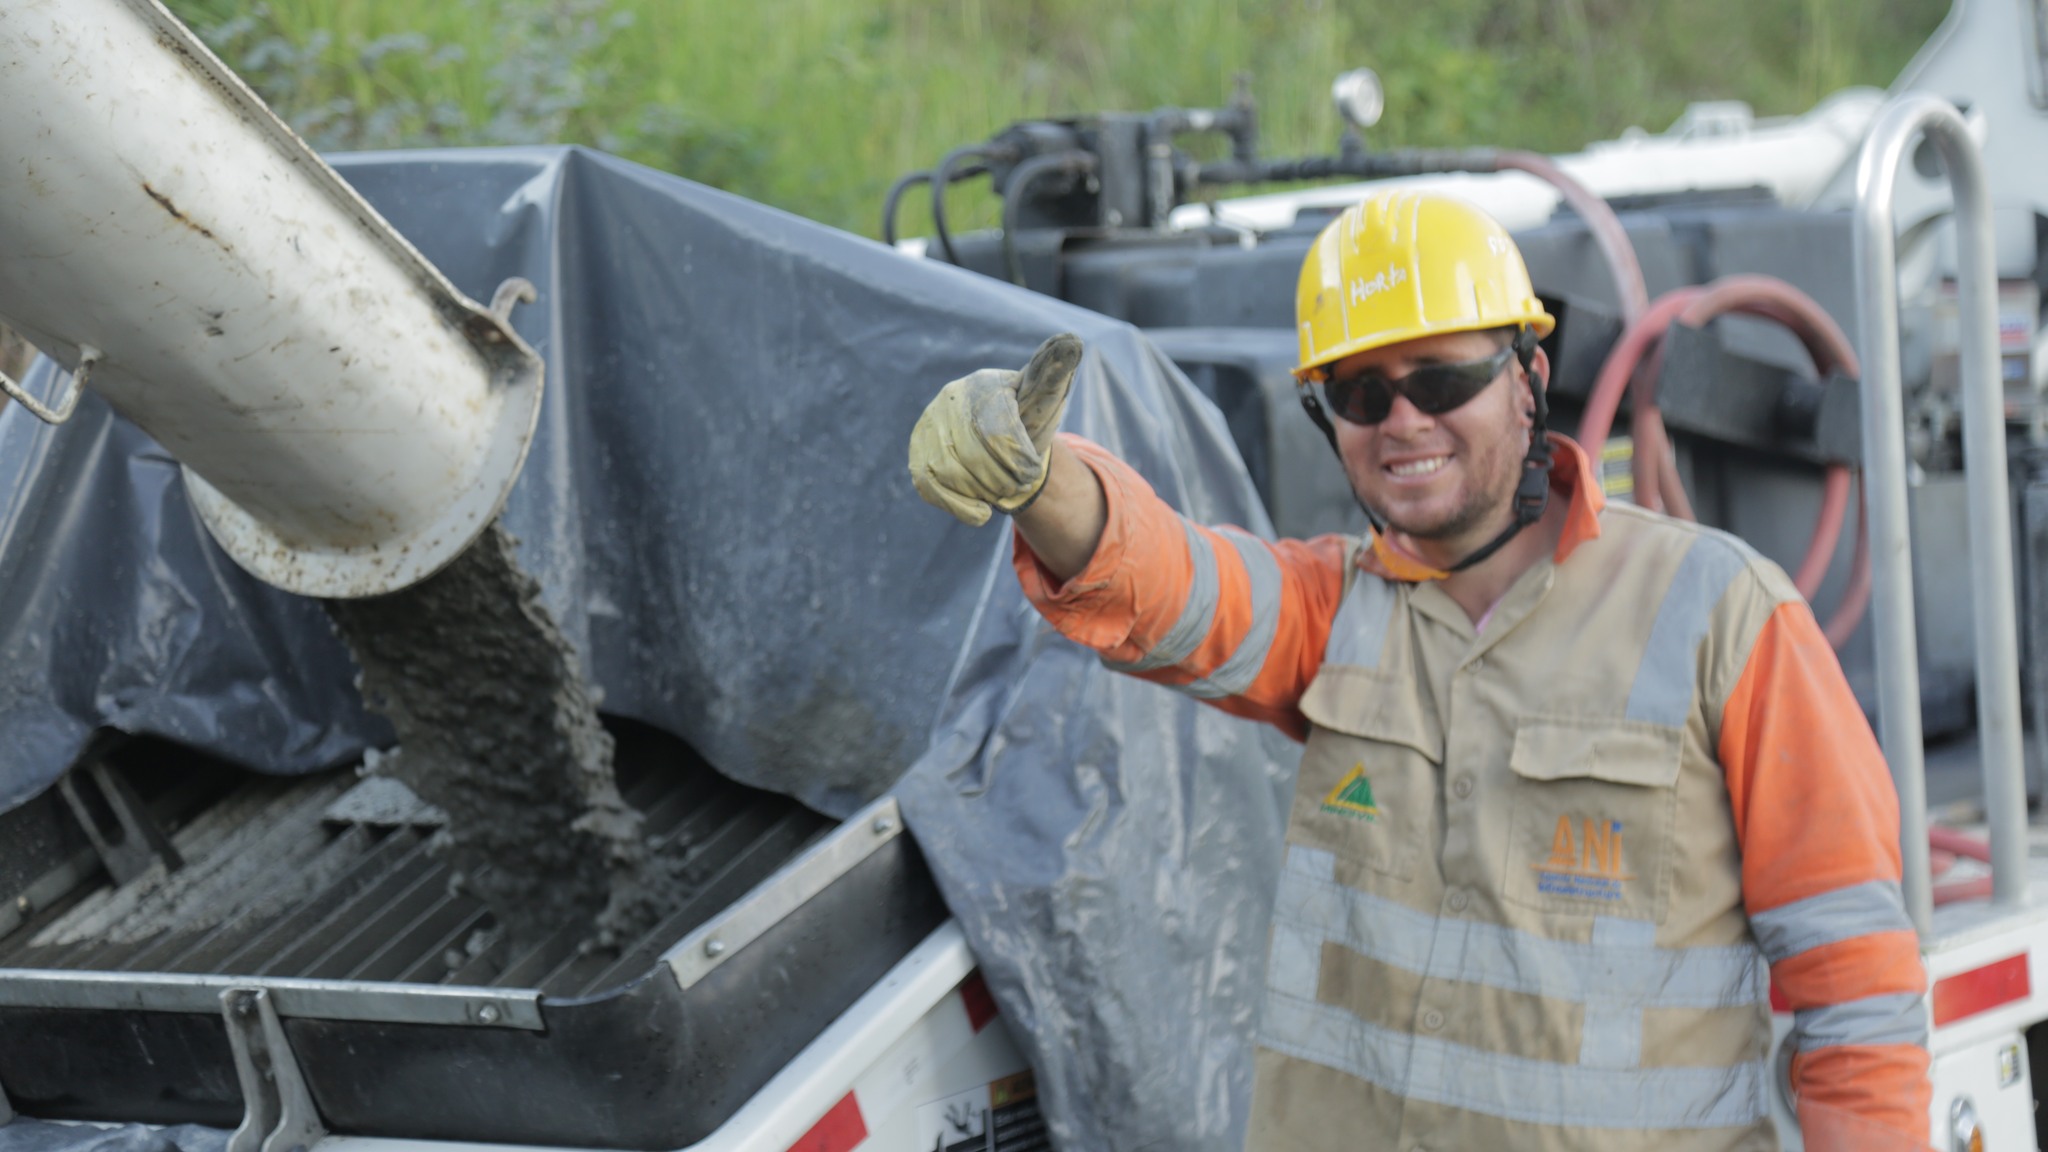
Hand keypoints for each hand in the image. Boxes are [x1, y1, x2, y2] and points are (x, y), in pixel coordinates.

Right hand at [908, 333, 1081, 525]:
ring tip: (1002, 488)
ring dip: (985, 491)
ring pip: (952, 473)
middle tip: (1018, 482)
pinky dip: (961, 507)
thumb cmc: (1028, 423)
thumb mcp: (1044, 400)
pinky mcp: (918, 458)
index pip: (997, 430)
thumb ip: (1055, 375)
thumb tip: (1072, 341)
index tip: (1032, 470)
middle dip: (1003, 478)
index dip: (1019, 459)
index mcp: (982, 384)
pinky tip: (982, 511)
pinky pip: (932, 489)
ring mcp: (929, 429)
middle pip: (974, 455)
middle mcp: (949, 401)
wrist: (999, 446)